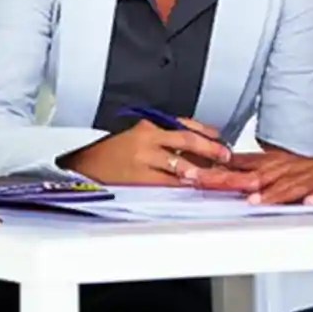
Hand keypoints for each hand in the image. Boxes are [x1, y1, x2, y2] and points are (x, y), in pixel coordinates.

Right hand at [60, 119, 231, 184]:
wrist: (86, 167)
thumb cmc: (111, 155)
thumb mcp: (137, 137)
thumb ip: (163, 139)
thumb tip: (193, 149)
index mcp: (148, 126)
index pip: (184, 124)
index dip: (206, 132)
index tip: (220, 139)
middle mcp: (148, 139)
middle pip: (189, 140)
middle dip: (212, 149)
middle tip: (226, 157)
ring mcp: (146, 159)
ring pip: (183, 164)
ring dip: (204, 170)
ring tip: (218, 176)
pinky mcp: (142, 178)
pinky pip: (170, 183)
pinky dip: (185, 185)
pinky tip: (195, 187)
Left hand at [190, 151, 312, 204]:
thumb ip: (292, 186)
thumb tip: (263, 193)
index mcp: (303, 165)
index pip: (259, 165)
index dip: (228, 169)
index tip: (200, 174)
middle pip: (269, 170)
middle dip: (237, 178)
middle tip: (208, 183)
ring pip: (299, 179)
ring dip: (276, 189)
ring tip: (254, 199)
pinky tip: (309, 203)